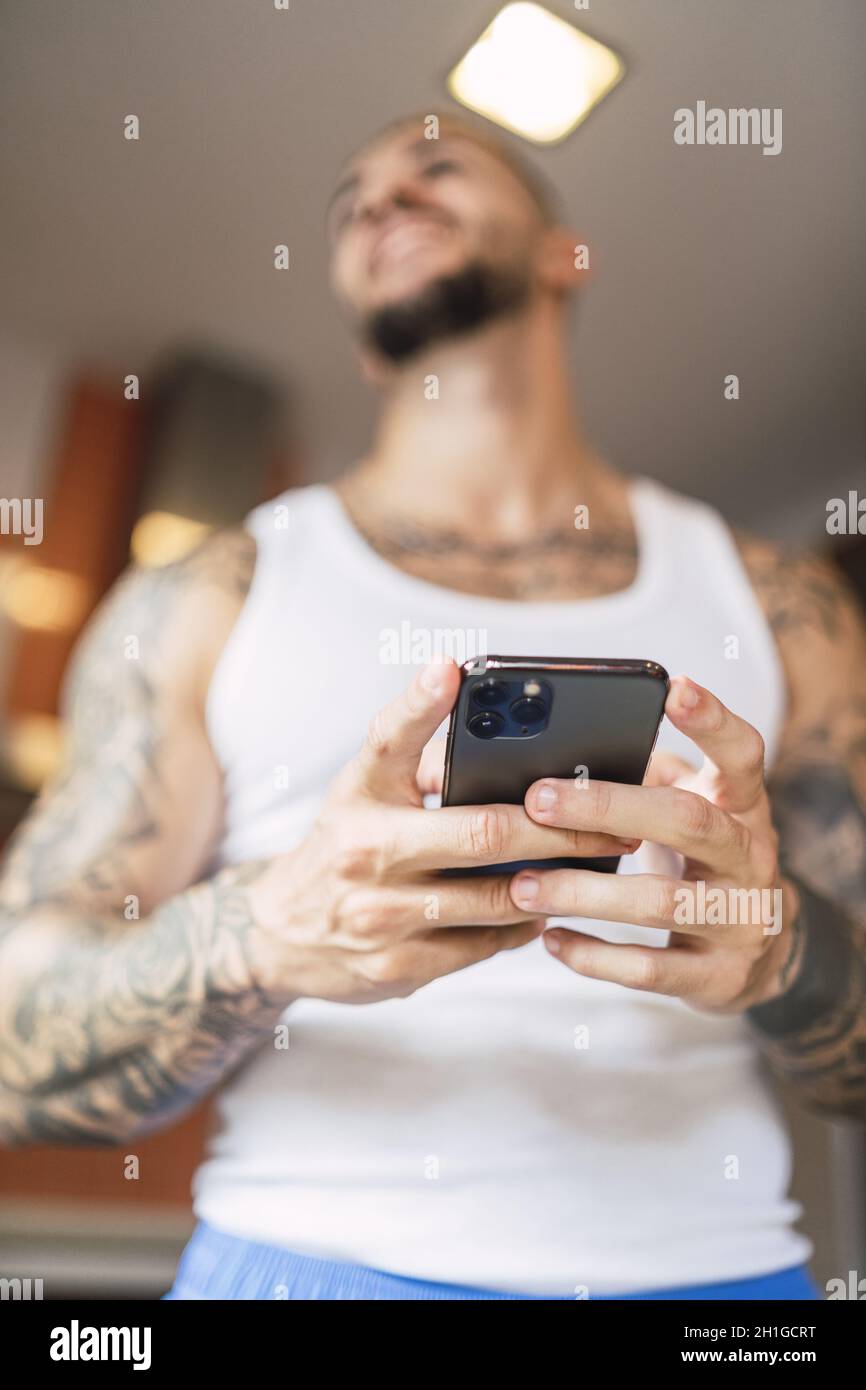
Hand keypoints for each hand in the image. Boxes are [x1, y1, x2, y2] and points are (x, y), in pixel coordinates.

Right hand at [248, 658, 632, 1004]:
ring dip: (558, 880)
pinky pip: (486, 945)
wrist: (281, 933)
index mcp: (357, 793)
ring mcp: (381, 915)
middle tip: (615, 821)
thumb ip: (423, 761)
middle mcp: (364, 851)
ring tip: (603, 863)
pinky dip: (525, 923)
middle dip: (561, 827)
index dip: (420, 700)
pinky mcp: (399, 968)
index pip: (388, 739)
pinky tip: (549, 907)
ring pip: (498, 896)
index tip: (453, 667)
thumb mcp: (365, 791)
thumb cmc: (344, 845)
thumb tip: (511, 740)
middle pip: (483, 831)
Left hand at [507, 675, 800, 1014]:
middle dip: (608, 808)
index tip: (672, 687)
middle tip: (539, 799)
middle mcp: (750, 856)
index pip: (742, 753)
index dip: (713, 720)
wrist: (759, 953)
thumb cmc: (700, 860)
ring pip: (661, 902)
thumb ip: (643, 779)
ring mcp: (741, 920)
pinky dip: (595, 956)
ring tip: (525, 884)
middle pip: (687, 821)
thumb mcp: (689, 810)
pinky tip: (550, 939)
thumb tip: (552, 756)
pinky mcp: (720, 975)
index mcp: (742, 805)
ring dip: (585, 893)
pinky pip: (650, 969)